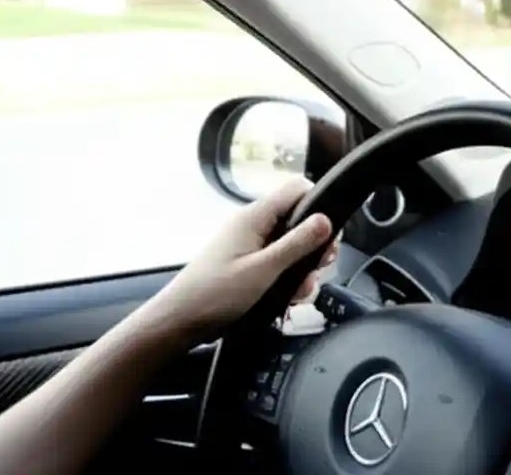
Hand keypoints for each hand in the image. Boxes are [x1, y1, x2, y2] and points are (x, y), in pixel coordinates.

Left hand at [152, 178, 336, 343]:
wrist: (180, 321)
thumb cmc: (216, 294)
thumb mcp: (263, 270)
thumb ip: (296, 244)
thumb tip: (327, 220)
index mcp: (254, 217)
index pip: (295, 190)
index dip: (318, 205)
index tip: (330, 235)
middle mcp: (253, 225)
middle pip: (298, 220)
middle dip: (314, 244)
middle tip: (319, 268)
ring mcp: (250, 245)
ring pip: (291, 246)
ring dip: (302, 267)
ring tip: (300, 290)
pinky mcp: (248, 265)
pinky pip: (278, 263)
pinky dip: (287, 278)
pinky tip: (288, 298)